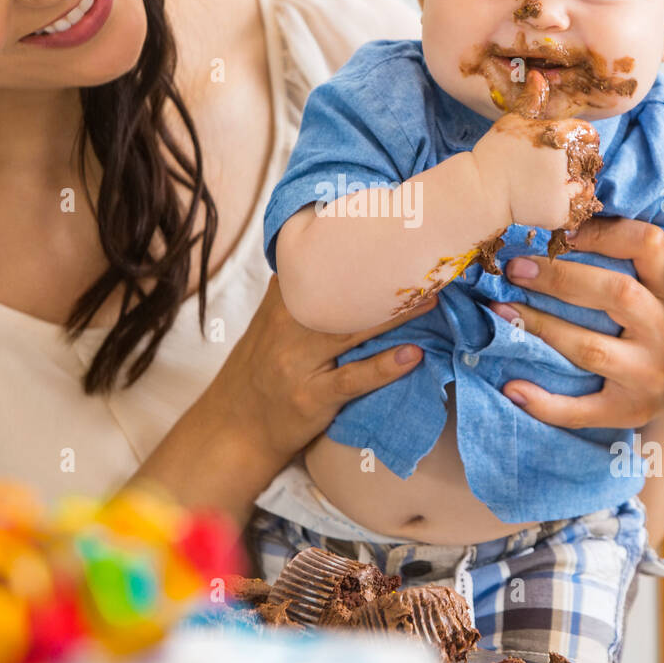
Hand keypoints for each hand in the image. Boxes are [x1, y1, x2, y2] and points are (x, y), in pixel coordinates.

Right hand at [199, 275, 437, 463]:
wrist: (234, 428)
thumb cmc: (260, 372)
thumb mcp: (267, 325)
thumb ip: (291, 294)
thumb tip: (316, 254)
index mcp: (282, 305)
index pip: (323, 270)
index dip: (360, 252)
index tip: (395, 234)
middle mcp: (288, 327)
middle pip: (343, 298)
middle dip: (384, 280)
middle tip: (423, 262)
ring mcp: (300, 362)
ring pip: (353, 332)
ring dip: (396, 316)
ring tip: (429, 300)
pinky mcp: (312, 396)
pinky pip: (353, 378)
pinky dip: (384, 366)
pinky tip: (413, 354)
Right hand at [471, 69, 599, 231]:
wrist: (480, 191)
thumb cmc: (495, 153)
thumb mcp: (513, 121)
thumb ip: (533, 100)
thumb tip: (537, 74)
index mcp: (560, 135)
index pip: (589, 135)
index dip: (575, 139)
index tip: (558, 147)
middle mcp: (566, 162)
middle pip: (589, 161)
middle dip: (574, 163)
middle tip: (546, 169)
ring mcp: (564, 190)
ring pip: (585, 186)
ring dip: (573, 186)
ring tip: (546, 184)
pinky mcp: (560, 213)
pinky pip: (576, 208)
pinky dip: (567, 206)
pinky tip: (546, 198)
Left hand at [484, 216, 663, 428]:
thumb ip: (633, 264)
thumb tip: (562, 222)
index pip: (650, 245)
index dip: (604, 233)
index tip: (561, 230)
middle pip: (615, 293)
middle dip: (559, 278)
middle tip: (514, 268)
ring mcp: (649, 376)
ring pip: (591, 349)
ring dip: (540, 327)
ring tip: (499, 310)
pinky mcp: (630, 411)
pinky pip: (583, 410)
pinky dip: (544, 403)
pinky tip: (511, 387)